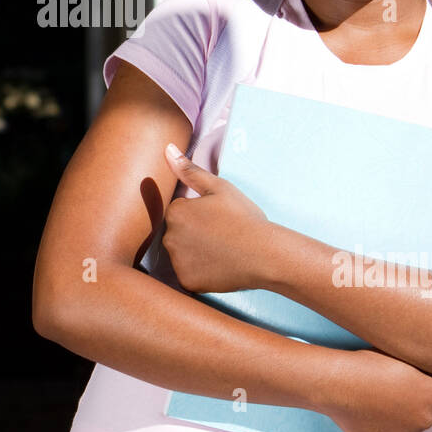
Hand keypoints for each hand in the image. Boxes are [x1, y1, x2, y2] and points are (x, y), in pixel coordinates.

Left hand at [161, 142, 273, 293]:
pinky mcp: (187, 282)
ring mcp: (177, 262)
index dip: (198, 214)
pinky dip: (200, 272)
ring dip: (194, 253)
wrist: (264, 253)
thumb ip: (189, 170)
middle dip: (192, 233)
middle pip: (176, 234)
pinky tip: (218, 266)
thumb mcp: (219, 187)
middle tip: (220, 235)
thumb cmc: (243, 217)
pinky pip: (188, 275)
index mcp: (175, 212)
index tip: (216, 219)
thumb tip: (167, 149)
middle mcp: (169, 237)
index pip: (178, 212)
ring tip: (221, 250)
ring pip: (181, 255)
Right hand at [324, 348, 431, 431]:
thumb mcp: (398, 358)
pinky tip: (382, 421)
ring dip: (400, 419)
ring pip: (411, 427)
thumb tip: (420, 377)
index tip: (404, 382)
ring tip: (378, 404)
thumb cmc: (364, 366)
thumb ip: (416, 372)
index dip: (417, 385)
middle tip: (390, 393)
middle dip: (410, 404)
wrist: (338, 383)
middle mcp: (426, 415)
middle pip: (423, 411)